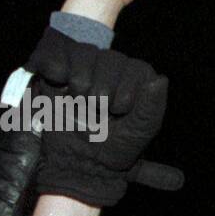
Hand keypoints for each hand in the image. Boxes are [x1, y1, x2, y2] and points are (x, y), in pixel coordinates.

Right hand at [26, 29, 180, 206]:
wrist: (73, 163)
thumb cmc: (112, 147)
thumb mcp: (138, 132)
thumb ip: (152, 108)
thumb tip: (160, 79)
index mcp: (139, 77)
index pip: (138, 70)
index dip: (125, 97)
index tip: (118, 114)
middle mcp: (113, 62)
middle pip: (111, 60)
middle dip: (102, 95)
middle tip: (96, 112)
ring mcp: (83, 59)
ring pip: (85, 55)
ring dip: (80, 88)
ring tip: (77, 104)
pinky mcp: (53, 60)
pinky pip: (55, 52)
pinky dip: (56, 70)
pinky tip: (58, 87)